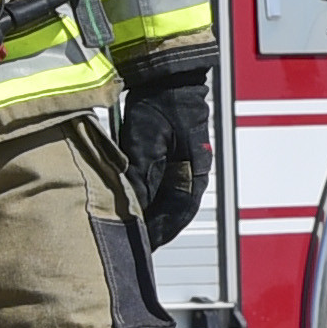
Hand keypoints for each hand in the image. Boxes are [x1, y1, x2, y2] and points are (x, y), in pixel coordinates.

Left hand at [117, 76, 214, 248]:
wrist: (169, 78)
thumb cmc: (159, 106)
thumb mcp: (143, 142)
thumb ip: (139, 177)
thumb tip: (132, 208)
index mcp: (192, 174)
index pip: (175, 217)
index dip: (158, 234)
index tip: (141, 249)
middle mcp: (194, 174)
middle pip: (176, 214)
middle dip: (158, 232)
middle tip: (139, 248)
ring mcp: (188, 166)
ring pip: (172, 203)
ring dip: (156, 218)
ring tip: (138, 232)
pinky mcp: (178, 157)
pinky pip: (167, 188)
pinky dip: (154, 202)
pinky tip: (140, 205)